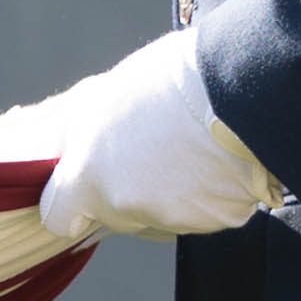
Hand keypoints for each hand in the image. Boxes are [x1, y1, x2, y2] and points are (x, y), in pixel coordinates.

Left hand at [22, 27, 283, 240]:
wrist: (241, 85)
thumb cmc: (167, 81)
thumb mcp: (101, 96)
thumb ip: (80, 133)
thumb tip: (67, 144)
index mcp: (87, 178)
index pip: (59, 218)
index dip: (71, 207)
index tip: (80, 196)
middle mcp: (125, 207)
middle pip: (116, 215)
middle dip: (128, 192)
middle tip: (150, 150)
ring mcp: (174, 217)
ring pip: (165, 213)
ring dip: (172, 192)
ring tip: (190, 145)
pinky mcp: (220, 219)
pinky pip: (209, 210)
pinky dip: (213, 191)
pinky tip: (219, 156)